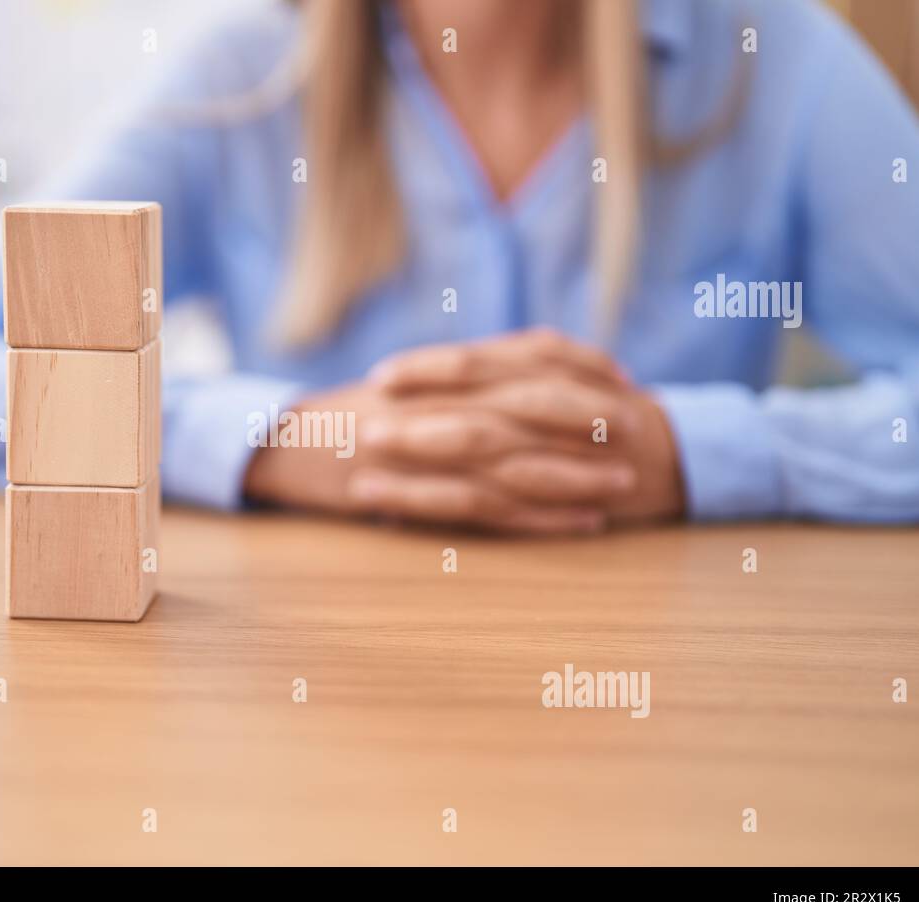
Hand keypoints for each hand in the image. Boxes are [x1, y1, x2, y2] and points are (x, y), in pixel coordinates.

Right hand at [245, 329, 680, 532]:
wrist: (277, 444)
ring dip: (575, 474)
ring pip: (514, 460)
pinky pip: (486, 508)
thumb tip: (516, 385)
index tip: (623, 381)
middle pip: (529, 409)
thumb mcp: (404, 388)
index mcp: (439, 373)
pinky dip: (538, 518)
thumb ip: (458, 383)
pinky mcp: (411, 492)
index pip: (524, 359)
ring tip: (622, 487)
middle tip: (641, 434)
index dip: (580, 368)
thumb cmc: (340, 418)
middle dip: (589, 423)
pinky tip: (579, 526)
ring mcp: (422, 448)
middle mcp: (436, 403)